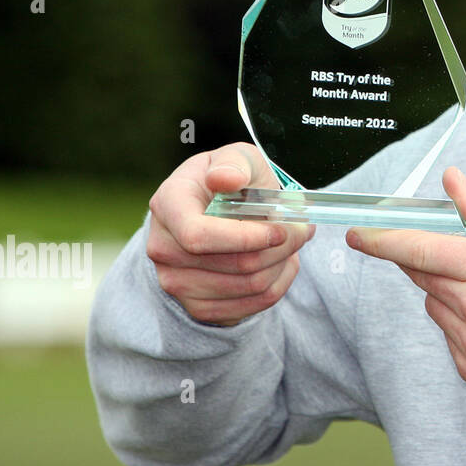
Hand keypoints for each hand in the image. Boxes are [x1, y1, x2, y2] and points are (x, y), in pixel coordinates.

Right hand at [146, 142, 315, 325]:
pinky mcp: (196, 305)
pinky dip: (278, 284)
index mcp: (168, 204)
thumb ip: (235, 163)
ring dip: (282, 264)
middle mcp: (163, 247)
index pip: (198, 236)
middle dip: (280, 248)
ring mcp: (175, 281)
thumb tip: (226, 178)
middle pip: (234, 264)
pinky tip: (281, 262)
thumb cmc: (232, 182)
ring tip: (291, 242)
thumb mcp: (238, 159)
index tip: (280, 230)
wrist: (215, 213)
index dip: (245, 238)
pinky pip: (250, 306)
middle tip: (302, 230)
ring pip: (248, 286)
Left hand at [346, 167, 465, 407]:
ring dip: (448, 292)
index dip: (383, 240)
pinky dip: (461, 323)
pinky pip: (448, 335)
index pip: (419, 248)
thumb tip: (452, 180)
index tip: (360, 234)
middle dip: (425, 260)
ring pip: (433, 304)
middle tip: (456, 257)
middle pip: (421, 275)